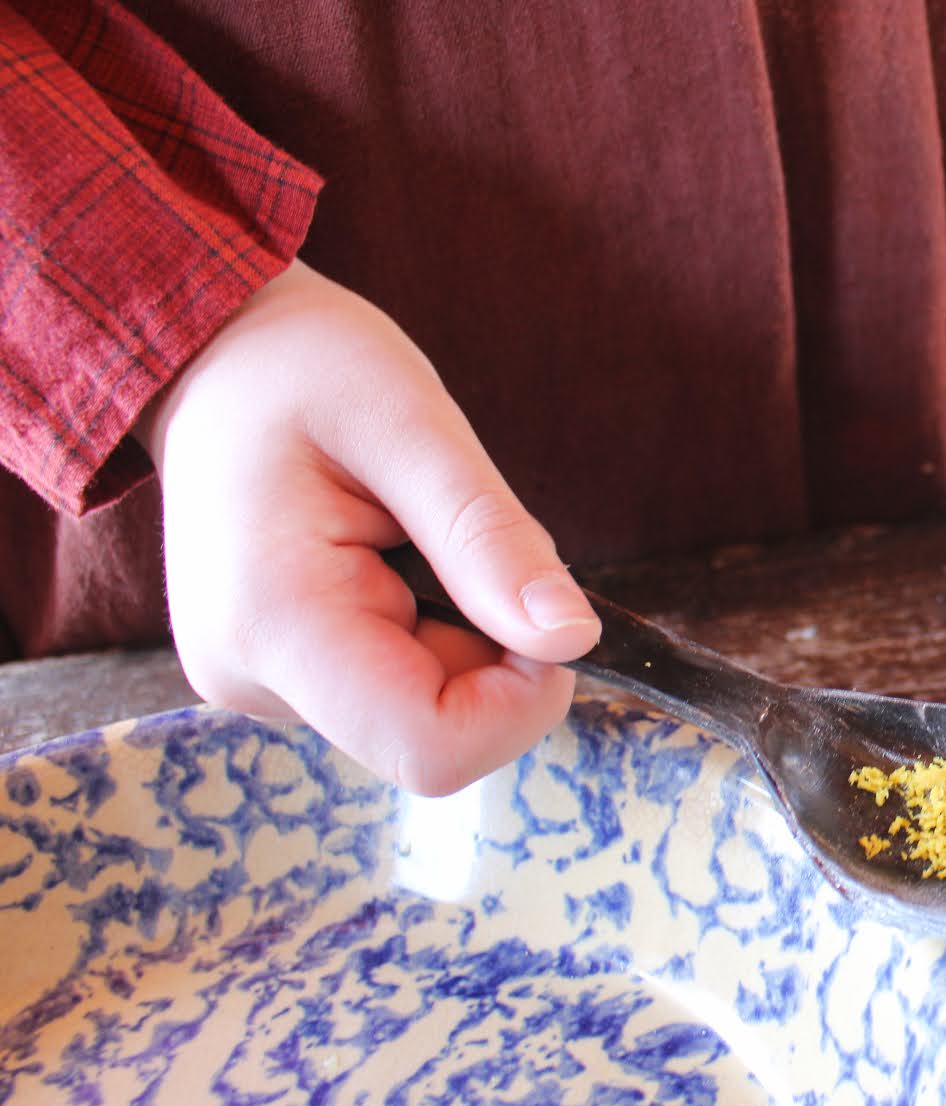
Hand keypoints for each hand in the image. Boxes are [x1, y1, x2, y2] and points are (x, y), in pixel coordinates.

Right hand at [140, 260, 600, 795]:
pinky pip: (399, 688)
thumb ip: (490, 538)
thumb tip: (571, 639)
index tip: (537, 606)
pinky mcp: (281, 677)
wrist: (214, 359)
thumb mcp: (411, 421)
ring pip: (428, 712)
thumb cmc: (303, 366)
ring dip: (465, 635)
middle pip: (439, 736)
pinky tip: (389, 558)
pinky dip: (432, 631)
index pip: (433, 746)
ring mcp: (260, 686)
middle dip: (494, 654)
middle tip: (460, 541)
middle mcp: (251, 678)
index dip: (522, 700)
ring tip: (409, 534)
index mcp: (275, 620)